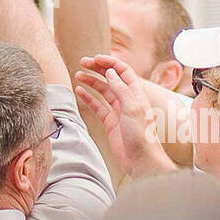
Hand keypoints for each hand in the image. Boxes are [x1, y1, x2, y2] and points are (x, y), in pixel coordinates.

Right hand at [74, 55, 175, 179]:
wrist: (141, 160)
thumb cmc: (141, 135)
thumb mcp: (132, 108)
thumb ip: (120, 88)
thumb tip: (110, 72)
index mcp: (136, 94)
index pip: (122, 71)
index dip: (109, 62)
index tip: (95, 58)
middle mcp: (127, 100)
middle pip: (111, 78)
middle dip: (98, 69)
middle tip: (83, 62)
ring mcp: (118, 111)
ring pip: (103, 91)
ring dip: (91, 82)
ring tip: (78, 75)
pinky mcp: (110, 122)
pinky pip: (97, 106)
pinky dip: (88, 98)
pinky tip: (79, 91)